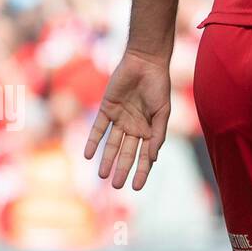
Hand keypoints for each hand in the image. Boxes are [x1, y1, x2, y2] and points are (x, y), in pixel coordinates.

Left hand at [84, 50, 171, 190]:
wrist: (145, 62)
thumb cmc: (158, 85)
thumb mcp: (163, 111)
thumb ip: (158, 134)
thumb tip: (154, 157)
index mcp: (149, 128)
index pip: (145, 155)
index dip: (142, 171)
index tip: (137, 187)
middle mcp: (133, 126)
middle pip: (126, 152)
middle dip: (122, 169)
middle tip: (116, 186)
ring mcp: (119, 118)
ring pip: (111, 144)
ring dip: (107, 159)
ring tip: (103, 176)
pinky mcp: (106, 109)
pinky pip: (98, 128)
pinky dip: (93, 141)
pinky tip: (88, 155)